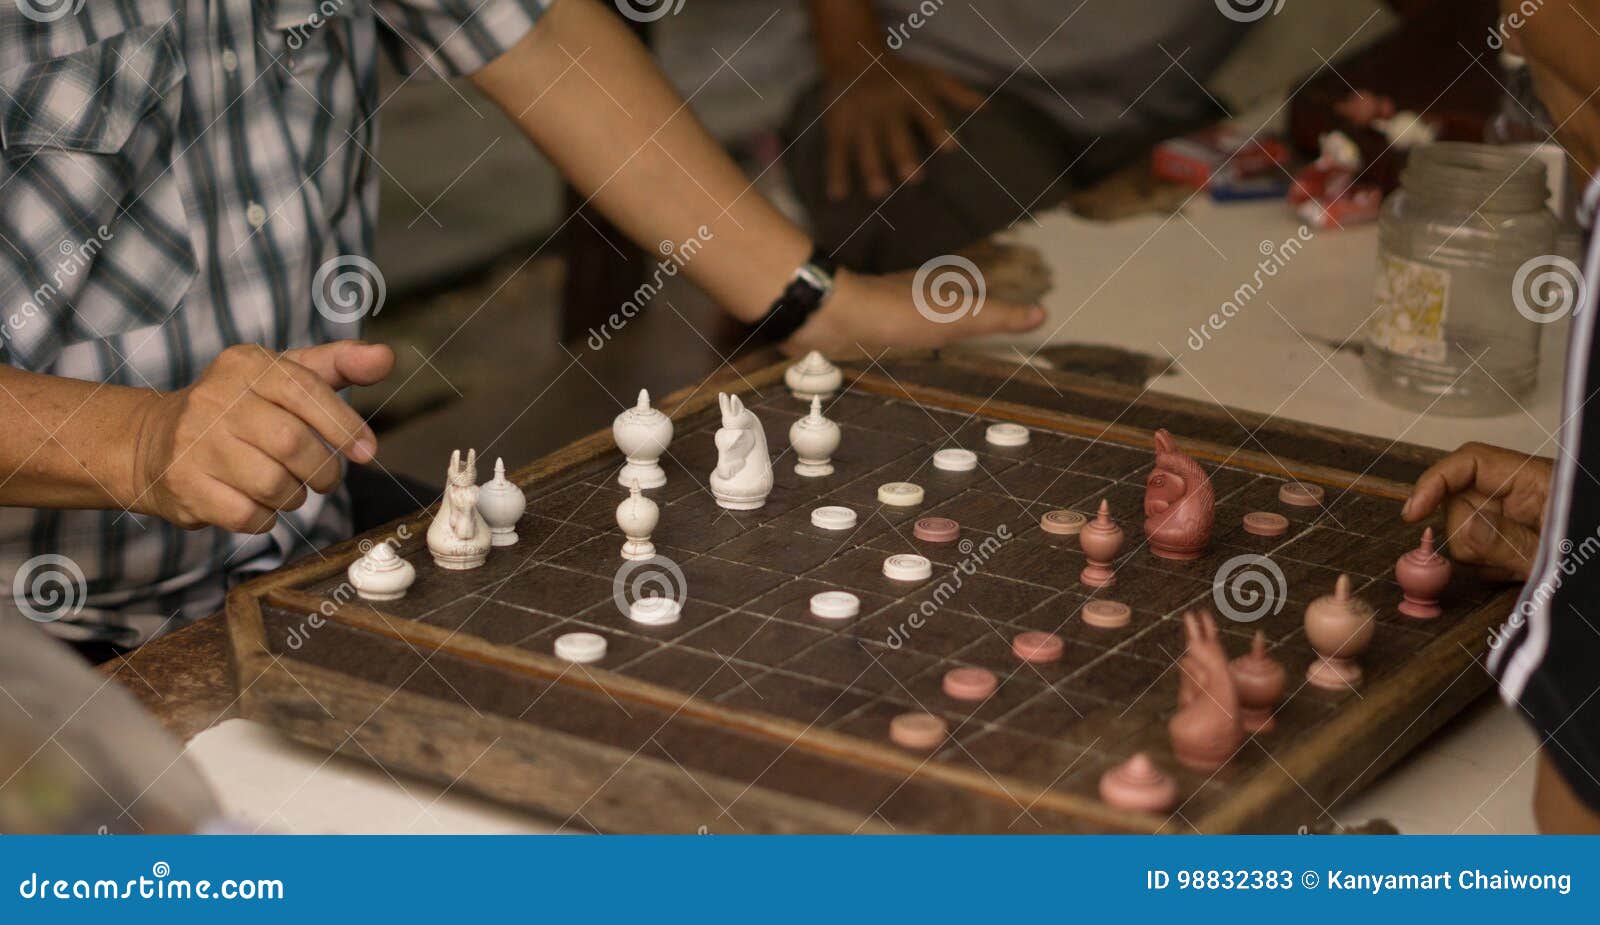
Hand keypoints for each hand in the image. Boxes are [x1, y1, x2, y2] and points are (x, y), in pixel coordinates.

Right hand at [129, 342, 394, 532]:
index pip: (305, 390)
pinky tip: (261, 506)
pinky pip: (246, 515)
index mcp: (245, 364)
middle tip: (325, 478)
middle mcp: (214, 398)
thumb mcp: (284, 375)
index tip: (367, 451)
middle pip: (292, 444)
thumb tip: (386, 357)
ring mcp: (193, 442)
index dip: (344, 426)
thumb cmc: (241, 407)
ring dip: (295, 496)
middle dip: (323, 470)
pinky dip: (266, 519)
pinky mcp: (183, 484)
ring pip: (272, 484)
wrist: (154, 440)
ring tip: (289, 489)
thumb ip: (338, 364)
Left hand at [786, 267, 1044, 353]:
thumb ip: (996, 316)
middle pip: (939, 301)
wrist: (830, 317)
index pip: (969, 289)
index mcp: (935, 290)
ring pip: (910, 316)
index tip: (998, 301)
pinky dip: (895, 339)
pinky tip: (891, 351)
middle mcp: (909, 295)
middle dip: (954, 311)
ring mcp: (883, 311)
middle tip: (969, 323)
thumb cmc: (895, 315)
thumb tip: (1042, 312)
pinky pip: (884, 333)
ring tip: (935, 340)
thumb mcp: (956, 318)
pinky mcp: (859, 328)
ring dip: (923, 325)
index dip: (984, 296)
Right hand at [821, 56, 983, 199]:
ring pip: (866, 145)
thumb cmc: (901, 73)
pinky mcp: (839, 126)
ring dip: (871, 168)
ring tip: (879, 191)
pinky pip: (836, 151)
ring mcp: (861, 118)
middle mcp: (886, 107)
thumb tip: (988, 108)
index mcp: (911, 94)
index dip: (938, 129)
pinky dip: (835, 173)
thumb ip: (957, 92)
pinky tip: (838, 194)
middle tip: (913, 178)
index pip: (927, 112)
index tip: (950, 149)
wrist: (854, 56)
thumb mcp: (930, 76)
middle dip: (903, 154)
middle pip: (895, 133)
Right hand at [1402, 441, 1552, 581]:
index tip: (1413, 514)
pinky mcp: (1512, 538)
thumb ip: (1508, 541)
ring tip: (1516, 569)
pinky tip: (1515, 572)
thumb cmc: (1594, 564)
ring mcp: (1515, 516)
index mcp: (1535, 480)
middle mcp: (1520, 492)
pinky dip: (1489, 566)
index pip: (1470, 461)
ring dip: (1479, 556)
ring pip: (1464, 529)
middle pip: (1460, 500)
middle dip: (1465, 534)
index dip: (1434, 482)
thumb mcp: (1553, 555)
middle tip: (1501, 560)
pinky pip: (1479, 549)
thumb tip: (1461, 528)